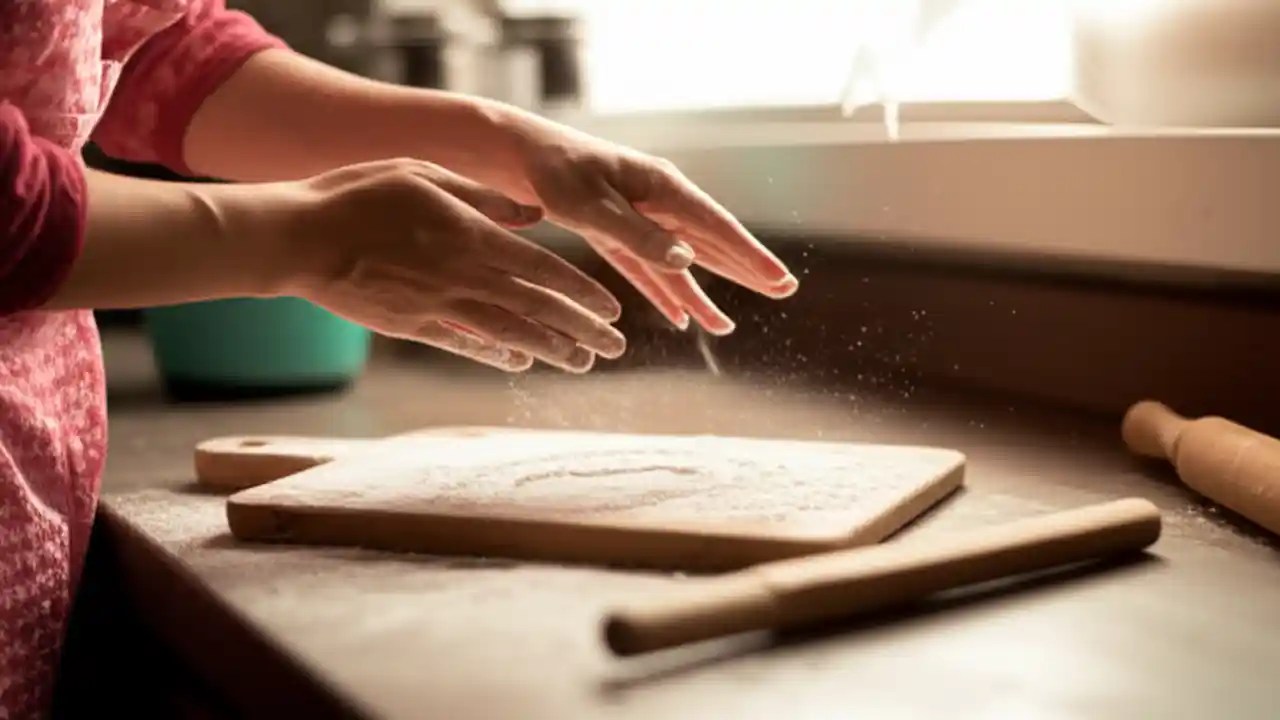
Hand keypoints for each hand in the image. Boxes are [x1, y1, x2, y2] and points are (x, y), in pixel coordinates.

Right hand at [263, 158, 625, 372]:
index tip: (611, 311)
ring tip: (582, 363)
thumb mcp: (425, 174)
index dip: (581, 293)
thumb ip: (484, 198)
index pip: (543, 270)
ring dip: (548, 349)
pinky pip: (463, 343)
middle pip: (535, 308)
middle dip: (580, 330)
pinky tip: (518, 362)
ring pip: (508, 333)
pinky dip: (494, 353)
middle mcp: (463, 276)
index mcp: (472, 236)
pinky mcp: (411, 324)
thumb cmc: (359, 194)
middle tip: (614, 349)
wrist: (298, 237)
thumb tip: (534, 214)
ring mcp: (437, 305)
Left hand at [494, 115, 798, 334]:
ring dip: (703, 294)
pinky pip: (648, 270)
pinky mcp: (617, 235)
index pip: (717, 227)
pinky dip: (664, 293)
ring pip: (681, 263)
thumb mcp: (593, 206)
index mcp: (662, 187)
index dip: (750, 257)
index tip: (779, 280)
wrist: (519, 157)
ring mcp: (640, 219)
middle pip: (710, 244)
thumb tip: (687, 259)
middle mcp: (658, 202)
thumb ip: (639, 235)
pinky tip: (679, 317)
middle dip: (745, 270)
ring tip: (725, 326)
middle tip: (784, 291)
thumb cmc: (555, 172)